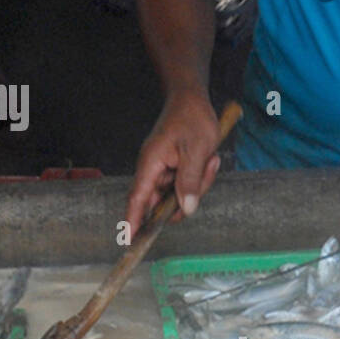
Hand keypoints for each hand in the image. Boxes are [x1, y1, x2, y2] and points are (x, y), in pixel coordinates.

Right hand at [125, 89, 222, 233]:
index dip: (133, 220)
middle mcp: (153, 169)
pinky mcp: (172, 167)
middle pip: (164, 200)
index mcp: (151, 164)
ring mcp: (162, 169)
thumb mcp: (197, 150)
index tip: (129, 240)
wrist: (191, 98)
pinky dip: (198, 176)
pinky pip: (184, 183)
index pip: (138, 198)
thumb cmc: (191, 118)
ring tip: (209, 158)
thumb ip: (190, 181)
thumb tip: (185, 209)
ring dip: (198, 182)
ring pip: (178, 193)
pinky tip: (208, 158)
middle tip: (206, 170)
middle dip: (187, 195)